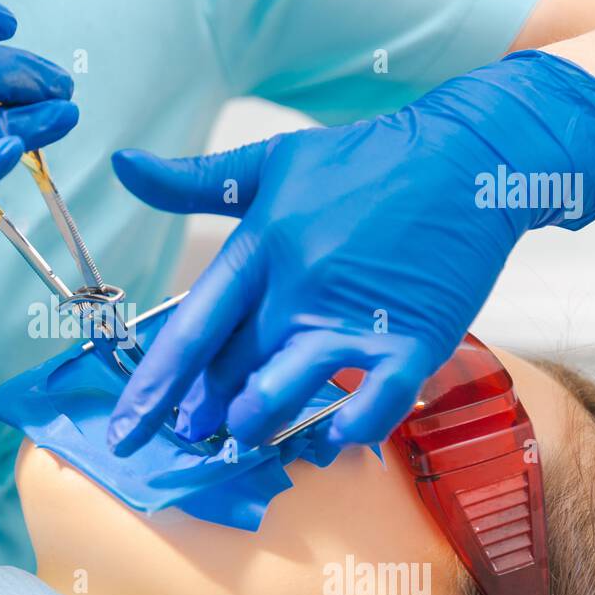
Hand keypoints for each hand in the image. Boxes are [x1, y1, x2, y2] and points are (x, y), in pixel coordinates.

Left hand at [106, 51, 594, 454]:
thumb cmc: (365, 159)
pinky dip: (343, 434)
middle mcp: (298, 291)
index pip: (190, 333)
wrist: (470, 155)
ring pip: (283, 399)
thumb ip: (194, 181)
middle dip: (203, 415)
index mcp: (259, 249)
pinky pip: (368, 410)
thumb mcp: (272, 161)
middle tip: (194, 432)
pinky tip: (330, 439)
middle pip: (229, 375)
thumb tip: (124, 166)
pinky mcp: (411, 343)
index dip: (152, 390)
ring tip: (249, 432)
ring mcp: (354, 321)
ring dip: (257, 427)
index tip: (124, 432)